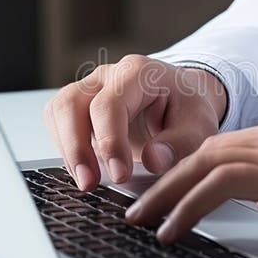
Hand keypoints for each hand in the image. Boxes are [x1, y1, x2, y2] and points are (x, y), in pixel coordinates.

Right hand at [43, 55, 227, 189]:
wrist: (183, 98)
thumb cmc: (188, 109)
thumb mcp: (200, 126)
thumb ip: (181, 143)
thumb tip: (153, 161)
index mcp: (138, 73)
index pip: (110, 105)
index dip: (110, 141)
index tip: (119, 175)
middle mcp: (108, 75)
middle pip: (72, 104)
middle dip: (77, 148)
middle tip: (90, 184)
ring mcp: (90, 88)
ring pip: (59, 111)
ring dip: (67, 149)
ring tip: (86, 181)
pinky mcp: (80, 105)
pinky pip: (58, 122)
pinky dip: (65, 147)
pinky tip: (84, 169)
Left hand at [125, 118, 257, 250]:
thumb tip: (245, 196)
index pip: (221, 145)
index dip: (183, 168)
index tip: (160, 191)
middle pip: (204, 150)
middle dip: (164, 179)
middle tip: (137, 207)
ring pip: (205, 162)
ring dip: (166, 193)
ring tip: (143, 220)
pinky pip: (220, 185)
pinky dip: (189, 205)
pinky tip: (174, 228)